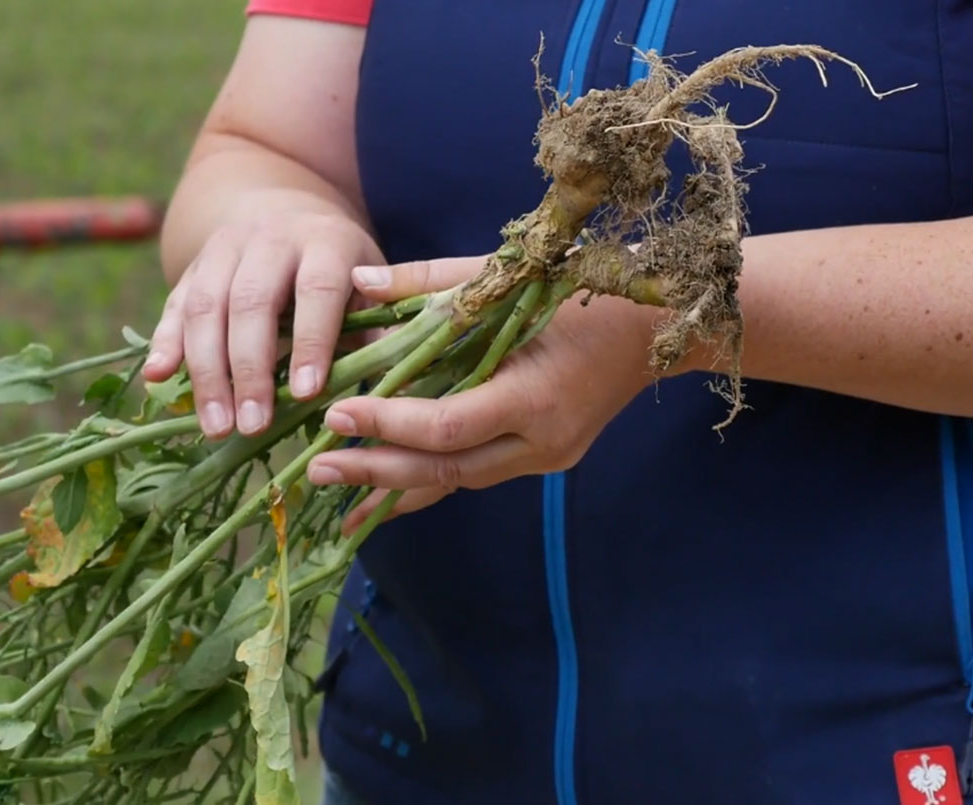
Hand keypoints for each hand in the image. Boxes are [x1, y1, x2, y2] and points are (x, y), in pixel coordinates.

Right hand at [142, 211, 382, 438]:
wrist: (282, 209)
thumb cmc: (340, 266)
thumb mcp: (369, 281)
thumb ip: (377, 325)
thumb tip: (391, 378)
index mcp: (325, 240)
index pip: (317, 289)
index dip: (311, 341)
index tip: (308, 393)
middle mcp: (271, 238)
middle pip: (252, 301)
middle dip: (249, 368)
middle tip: (252, 425)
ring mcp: (224, 249)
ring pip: (206, 306)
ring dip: (207, 370)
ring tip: (216, 426)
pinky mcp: (192, 266)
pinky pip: (175, 305)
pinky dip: (163, 342)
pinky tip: (158, 378)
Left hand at [306, 255, 666, 532]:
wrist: (656, 325)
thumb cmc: (577, 287)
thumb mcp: (504, 275)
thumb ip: (427, 283)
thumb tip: (355, 284)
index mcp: (534, 395)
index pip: (446, 425)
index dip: (387, 423)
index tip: (335, 415)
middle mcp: (541, 440)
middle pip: (445, 468)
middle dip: (376, 470)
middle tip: (316, 466)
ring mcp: (545, 457)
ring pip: (457, 480)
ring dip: (395, 484)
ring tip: (335, 488)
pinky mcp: (543, 458)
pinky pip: (474, 473)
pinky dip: (428, 480)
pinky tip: (384, 497)